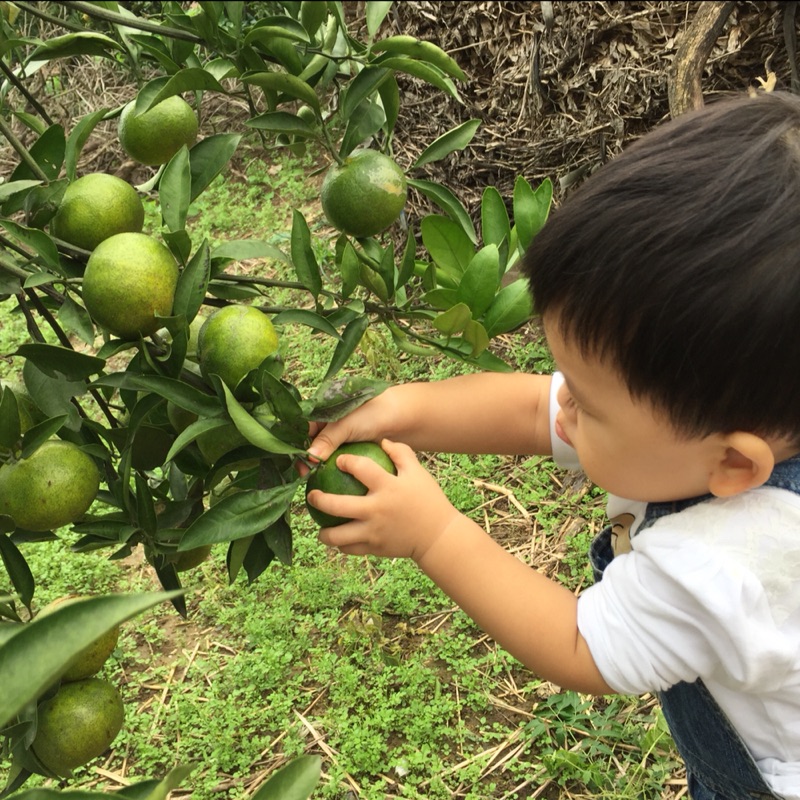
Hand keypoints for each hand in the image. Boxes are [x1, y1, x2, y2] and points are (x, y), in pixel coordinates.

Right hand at [301, 387, 403, 474]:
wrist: (402, 418)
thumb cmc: (372, 414)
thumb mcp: (346, 425)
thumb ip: (327, 440)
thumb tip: (311, 458)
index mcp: (324, 412)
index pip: (304, 428)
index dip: (298, 444)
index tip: (299, 461)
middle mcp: (330, 424)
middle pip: (311, 443)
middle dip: (306, 458)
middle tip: (305, 474)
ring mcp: (341, 438)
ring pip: (324, 454)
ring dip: (318, 466)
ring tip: (314, 480)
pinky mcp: (352, 450)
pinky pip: (339, 461)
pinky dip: (334, 471)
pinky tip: (330, 484)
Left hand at [307, 439, 461, 559]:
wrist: (438, 536)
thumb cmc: (427, 500)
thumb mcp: (418, 472)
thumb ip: (400, 453)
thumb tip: (382, 441)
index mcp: (387, 487)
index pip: (359, 467)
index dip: (344, 461)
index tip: (338, 461)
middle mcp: (376, 510)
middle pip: (336, 505)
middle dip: (317, 499)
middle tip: (312, 495)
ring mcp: (373, 532)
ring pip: (337, 536)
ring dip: (324, 532)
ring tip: (320, 526)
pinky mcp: (374, 548)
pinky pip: (349, 548)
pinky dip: (341, 544)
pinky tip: (338, 539)